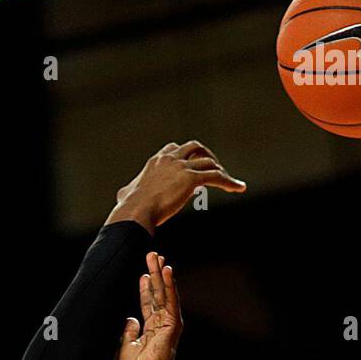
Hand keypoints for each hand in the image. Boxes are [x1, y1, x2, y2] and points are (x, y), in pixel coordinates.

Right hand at [107, 141, 244, 232]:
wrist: (135, 212)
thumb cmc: (129, 208)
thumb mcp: (126, 193)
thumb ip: (127, 190)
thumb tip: (122, 194)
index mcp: (156, 161)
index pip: (175, 148)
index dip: (187, 156)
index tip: (192, 166)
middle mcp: (170, 158)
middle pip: (195, 146)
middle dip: (206, 155)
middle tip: (215, 168)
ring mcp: (181, 167)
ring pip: (208, 161)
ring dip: (221, 170)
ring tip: (230, 182)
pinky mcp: (191, 178)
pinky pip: (216, 176)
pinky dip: (229, 181)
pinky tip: (238, 188)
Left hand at [120, 252, 181, 359]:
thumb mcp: (127, 347)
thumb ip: (128, 332)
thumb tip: (130, 319)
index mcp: (151, 327)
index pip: (148, 303)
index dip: (145, 288)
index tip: (143, 274)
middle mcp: (161, 322)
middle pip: (157, 293)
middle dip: (154, 274)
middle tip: (152, 255)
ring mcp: (168, 321)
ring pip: (164, 292)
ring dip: (162, 274)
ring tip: (159, 257)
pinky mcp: (173, 321)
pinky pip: (170, 299)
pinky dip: (169, 284)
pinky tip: (167, 270)